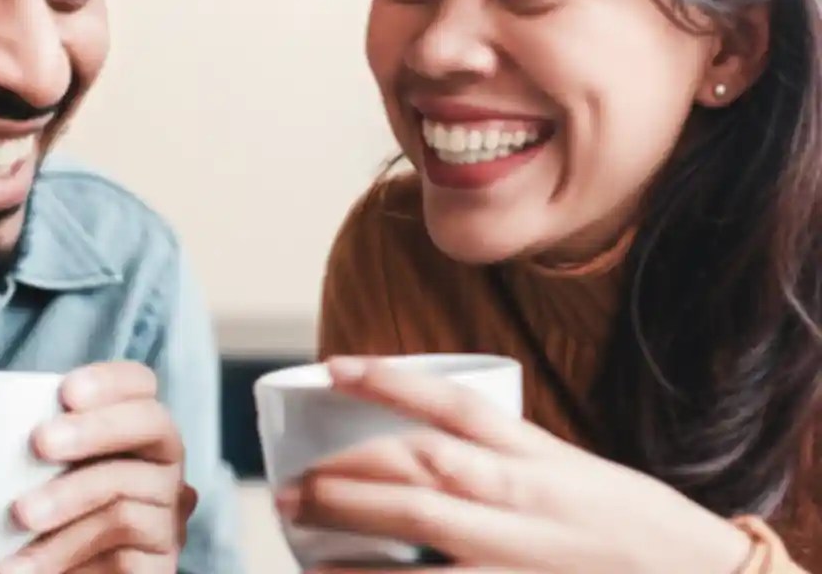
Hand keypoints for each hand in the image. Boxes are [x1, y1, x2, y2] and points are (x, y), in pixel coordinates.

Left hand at [0, 362, 194, 572]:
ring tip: (20, 515)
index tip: (66, 392)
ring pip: (124, 493)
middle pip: (151, 426)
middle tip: (40, 442)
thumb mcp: (37, 474)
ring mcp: (164, 515)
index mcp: (134, 430)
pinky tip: (21, 565)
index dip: (113, 381)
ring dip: (68, 500)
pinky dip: (64, 555)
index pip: (141, 385)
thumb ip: (38, 444)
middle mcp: (160, 465)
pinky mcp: (156, 564)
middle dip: (96, 430)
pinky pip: (118, 553)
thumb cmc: (40, 518)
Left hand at [280, 357, 752, 573]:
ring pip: (419, 520)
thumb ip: (506, 456)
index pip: (454, 404)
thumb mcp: (569, 472)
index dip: (388, 379)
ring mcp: (517, 551)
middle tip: (289, 479)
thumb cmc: (629, 526)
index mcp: (537, 455)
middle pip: (420, 465)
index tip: (331, 368)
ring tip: (295, 515)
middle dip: (346, 468)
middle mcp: (525, 496)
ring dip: (348, 516)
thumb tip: (428, 444)